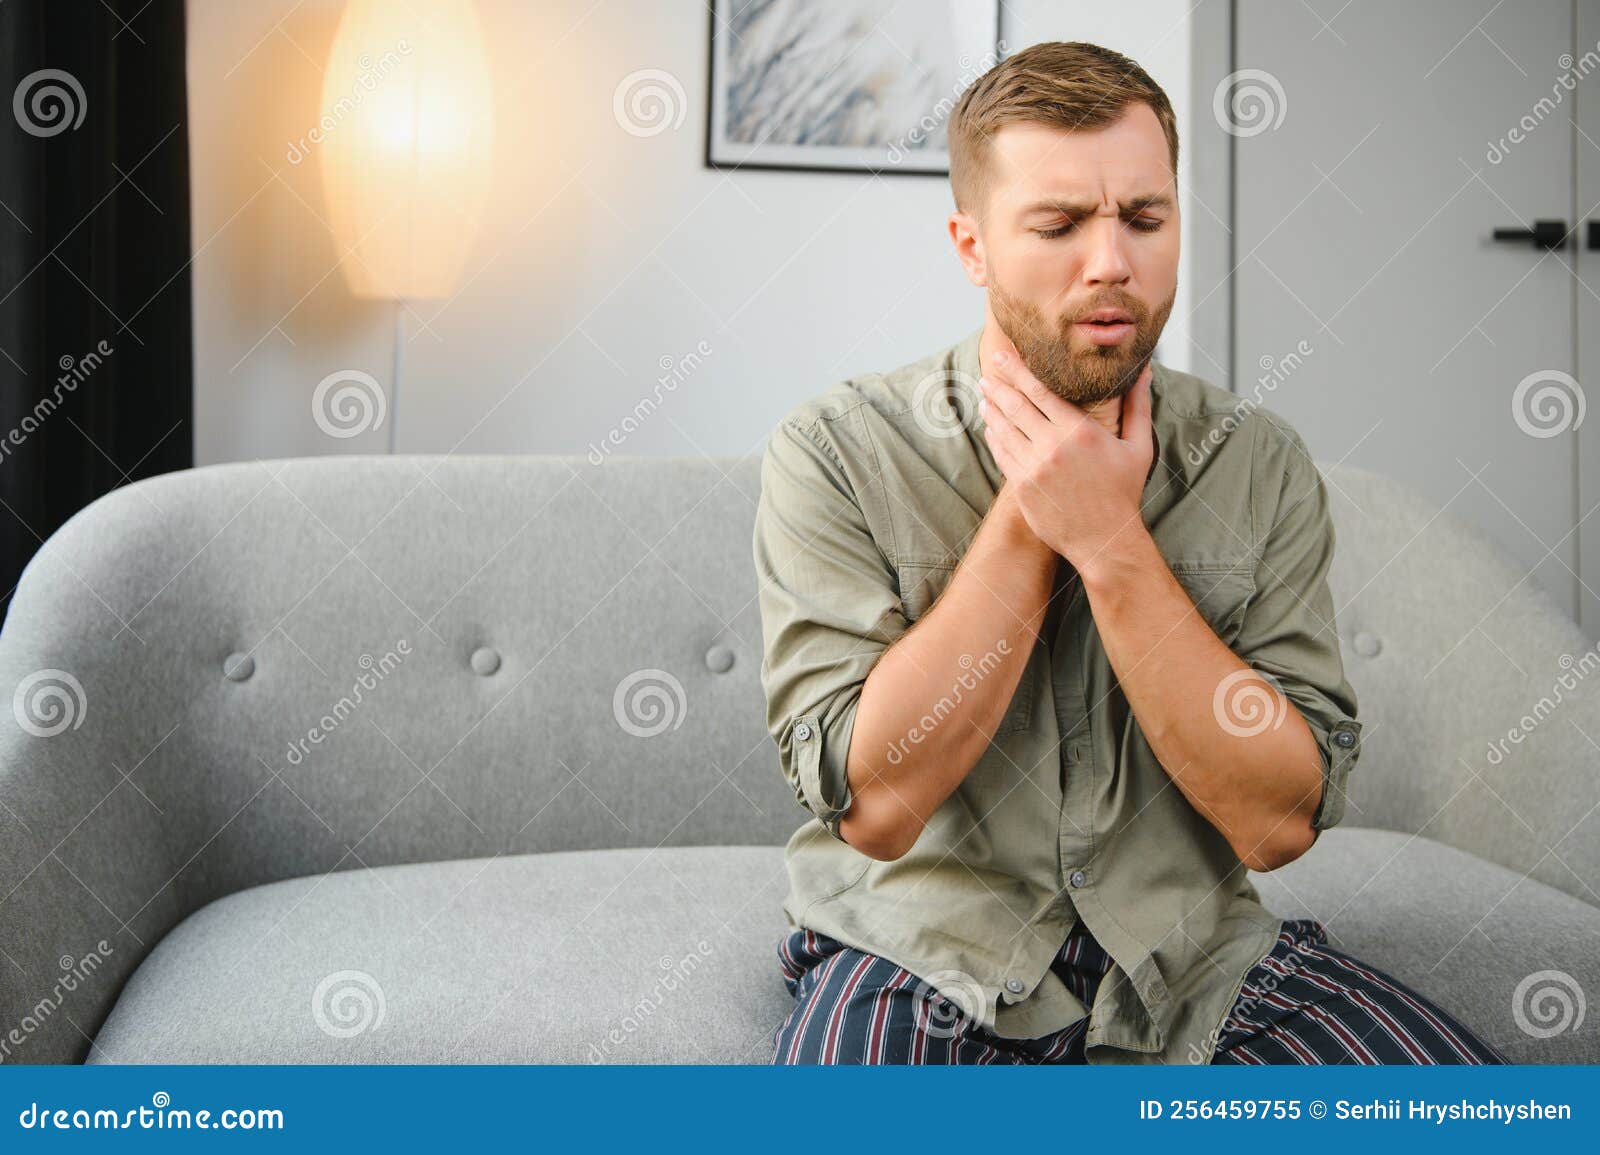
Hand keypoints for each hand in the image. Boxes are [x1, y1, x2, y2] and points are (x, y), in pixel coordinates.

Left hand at [977, 334, 1154, 577]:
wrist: (1105, 540)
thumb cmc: (1124, 492)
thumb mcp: (1138, 446)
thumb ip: (1137, 405)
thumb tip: (1143, 371)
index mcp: (1079, 431)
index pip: (1039, 391)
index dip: (1017, 370)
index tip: (1003, 355)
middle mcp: (1052, 446)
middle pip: (1016, 406)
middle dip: (998, 386)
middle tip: (988, 373)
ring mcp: (1033, 468)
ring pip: (1004, 430)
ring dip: (992, 410)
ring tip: (986, 397)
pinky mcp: (1022, 487)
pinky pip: (1003, 455)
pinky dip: (995, 438)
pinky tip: (992, 428)